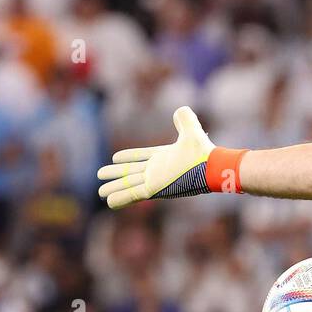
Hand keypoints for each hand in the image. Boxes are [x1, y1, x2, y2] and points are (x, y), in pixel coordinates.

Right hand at [96, 106, 215, 208]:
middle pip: (131, 173)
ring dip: (115, 188)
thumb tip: (180, 110)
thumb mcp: (191, 130)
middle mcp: (157, 171)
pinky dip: (121, 197)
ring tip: (100, 192)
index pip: (141, 157)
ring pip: (129, 184)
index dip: (128, 157)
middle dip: (116, 175)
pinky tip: (108, 201)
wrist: (211, 167)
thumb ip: (185, 119)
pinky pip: (133, 194)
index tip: (114, 158)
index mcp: (163, 157)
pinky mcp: (155, 189)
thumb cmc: (204, 151)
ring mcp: (155, 181)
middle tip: (101, 175)